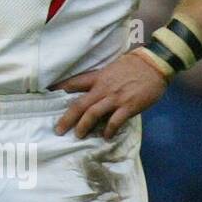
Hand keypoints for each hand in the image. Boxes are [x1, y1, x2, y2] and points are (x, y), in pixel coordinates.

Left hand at [52, 51, 168, 138]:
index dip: (59, 88)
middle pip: (80, 104)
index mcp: (98, 77)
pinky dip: (108, 130)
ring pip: (93, 113)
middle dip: (67, 118)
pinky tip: (105, 136)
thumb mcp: (112, 68)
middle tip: (58, 130)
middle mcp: (103, 88)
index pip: (74, 83)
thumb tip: (93, 91)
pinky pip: (115, 121)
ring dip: (84, 126)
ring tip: (78, 135)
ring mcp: (116, 98)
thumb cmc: (134, 65)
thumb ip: (101, 79)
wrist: (154, 64)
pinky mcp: (129, 106)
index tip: (47, 94)